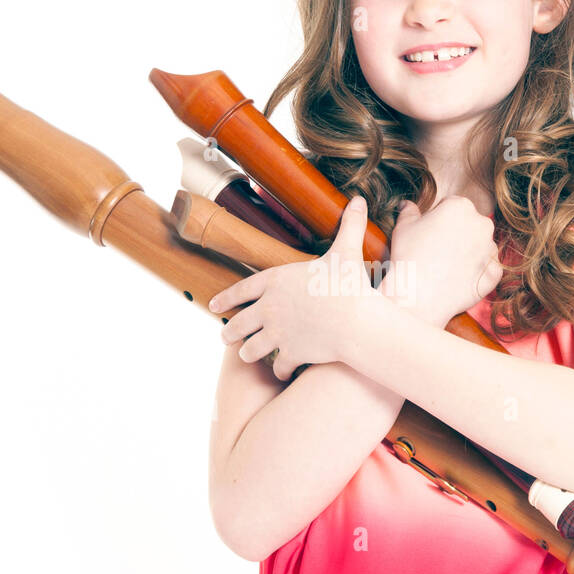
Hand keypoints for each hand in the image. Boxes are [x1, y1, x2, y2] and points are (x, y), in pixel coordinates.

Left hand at [207, 195, 377, 380]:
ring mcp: (277, 333)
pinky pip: (278, 366)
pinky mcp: (290, 353)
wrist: (356, 321)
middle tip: (224, 337)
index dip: (225, 299)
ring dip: (249, 353)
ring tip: (247, 355)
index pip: (241, 290)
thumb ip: (350, 227)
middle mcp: (269, 308)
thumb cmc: (350, 284)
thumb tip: (360, 199)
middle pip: (239, 323)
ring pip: (251, 349)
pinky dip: (280, 371)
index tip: (212, 306)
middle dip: (230, 332)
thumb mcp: (347, 252)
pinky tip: (281, 373)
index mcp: (275, 281)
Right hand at [382, 195, 503, 326]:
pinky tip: (457, 280)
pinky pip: (486, 269)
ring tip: (446, 268)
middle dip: (457, 235)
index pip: (451, 207)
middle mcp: (482, 223)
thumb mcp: (403, 227)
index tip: (428, 236)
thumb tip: (406, 204)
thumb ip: (409, 211)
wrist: (418, 297)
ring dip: (468, 253)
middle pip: (469, 225)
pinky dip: (475, 274)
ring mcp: (491, 249)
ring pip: (480, 247)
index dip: (437, 220)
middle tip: (436, 252)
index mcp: (461, 206)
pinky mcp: (495, 272)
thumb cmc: (409, 257)